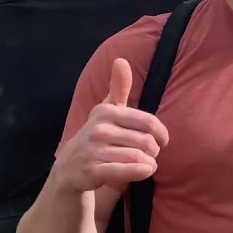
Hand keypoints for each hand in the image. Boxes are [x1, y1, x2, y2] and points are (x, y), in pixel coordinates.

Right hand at [52, 58, 169, 193]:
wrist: (70, 167)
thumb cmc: (98, 135)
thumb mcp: (107, 110)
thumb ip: (119, 87)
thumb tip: (121, 60)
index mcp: (106, 112)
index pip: (148, 122)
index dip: (161, 133)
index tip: (162, 140)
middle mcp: (98, 129)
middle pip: (145, 141)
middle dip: (153, 150)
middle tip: (150, 154)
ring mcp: (94, 150)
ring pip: (137, 157)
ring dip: (148, 163)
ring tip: (146, 164)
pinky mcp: (92, 171)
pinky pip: (125, 171)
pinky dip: (140, 172)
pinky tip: (145, 171)